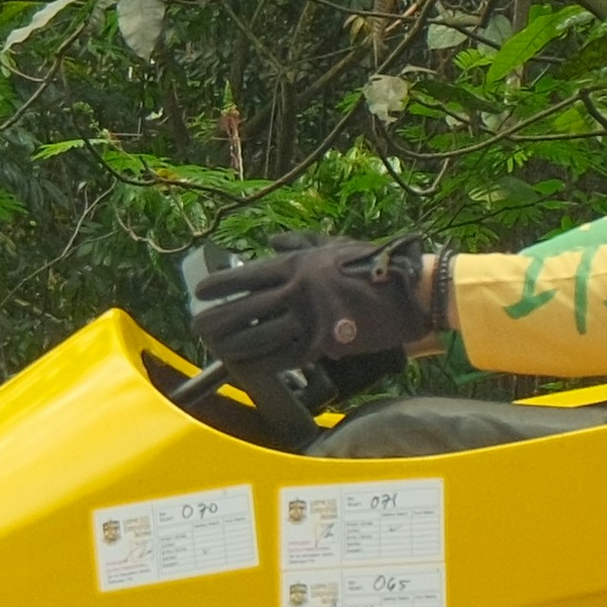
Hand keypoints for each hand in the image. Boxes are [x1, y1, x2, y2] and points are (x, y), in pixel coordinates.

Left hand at [185, 232, 456, 381]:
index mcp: (297, 263)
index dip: (220, 285)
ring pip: (259, 336)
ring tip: (215, 348)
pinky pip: (283, 358)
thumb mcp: (333, 243)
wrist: (408, 291)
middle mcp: (296, 290)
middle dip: (216, 319)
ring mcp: (308, 319)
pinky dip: (261, 364)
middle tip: (198, 326)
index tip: (200, 292)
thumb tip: (271, 239)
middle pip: (244, 308)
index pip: (247, 275)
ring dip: (232, 344)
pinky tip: (245, 367)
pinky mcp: (323, 344)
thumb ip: (300, 240)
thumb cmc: (373, 263)